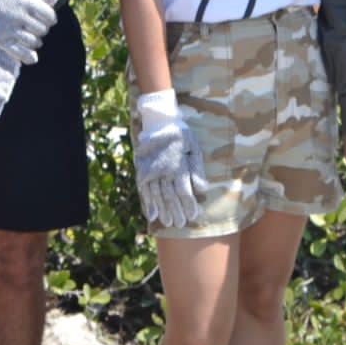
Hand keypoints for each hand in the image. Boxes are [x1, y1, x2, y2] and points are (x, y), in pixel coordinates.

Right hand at [0, 0, 56, 64]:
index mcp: (27, 3)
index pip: (50, 16)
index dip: (49, 17)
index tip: (43, 17)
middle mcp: (21, 18)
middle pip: (43, 30)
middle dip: (41, 28)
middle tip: (32, 26)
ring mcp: (12, 31)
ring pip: (34, 43)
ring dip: (34, 41)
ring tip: (27, 36)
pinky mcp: (2, 41)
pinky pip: (22, 54)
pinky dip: (29, 57)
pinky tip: (31, 56)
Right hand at [134, 91, 207, 227]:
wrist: (159, 120)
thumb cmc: (181, 135)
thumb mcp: (194, 147)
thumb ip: (197, 169)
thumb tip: (203, 189)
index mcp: (178, 165)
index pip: (184, 191)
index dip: (189, 205)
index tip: (193, 217)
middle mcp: (164, 170)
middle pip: (170, 196)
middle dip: (176, 212)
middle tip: (180, 224)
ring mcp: (152, 171)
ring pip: (157, 195)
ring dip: (163, 210)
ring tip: (168, 223)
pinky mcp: (142, 170)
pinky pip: (145, 190)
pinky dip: (148, 203)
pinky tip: (151, 215)